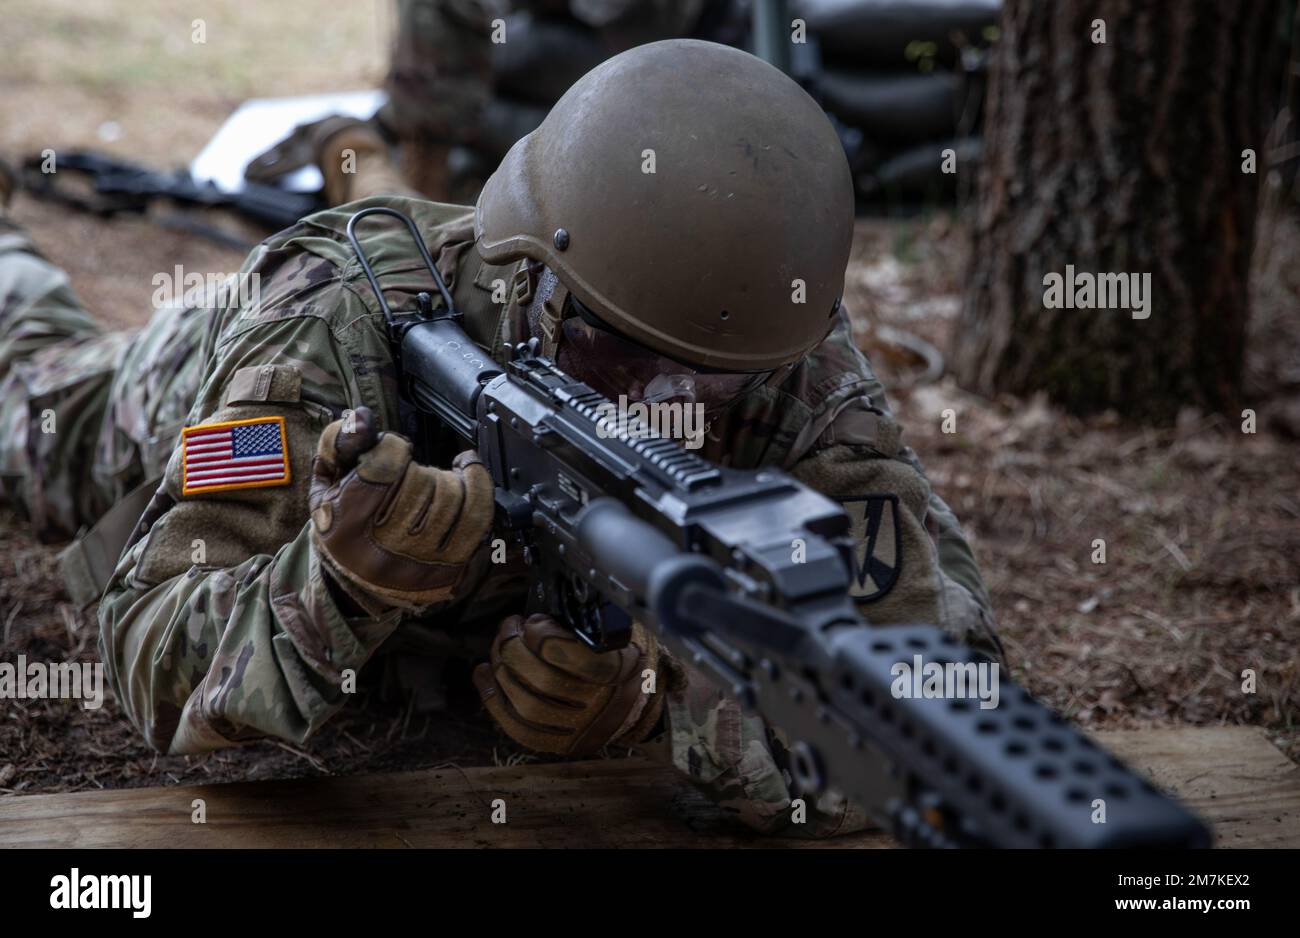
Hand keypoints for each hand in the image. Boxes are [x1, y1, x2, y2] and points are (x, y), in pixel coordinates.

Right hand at [309, 406, 493, 608]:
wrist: (360, 583)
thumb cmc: (343, 523)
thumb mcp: (326, 481)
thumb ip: (339, 443)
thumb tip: (363, 417)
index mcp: (344, 523)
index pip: (384, 467)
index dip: (393, 447)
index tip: (392, 451)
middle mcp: (382, 549)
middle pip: (420, 480)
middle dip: (419, 466)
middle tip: (411, 472)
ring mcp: (420, 562)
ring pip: (451, 496)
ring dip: (447, 478)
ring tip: (436, 478)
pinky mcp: (450, 568)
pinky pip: (479, 518)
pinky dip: (478, 487)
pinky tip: (467, 477)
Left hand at [473, 613, 663, 756]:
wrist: (632, 704)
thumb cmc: (612, 661)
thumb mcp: (608, 636)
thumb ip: (575, 629)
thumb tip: (531, 623)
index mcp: (616, 671)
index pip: (567, 653)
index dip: (540, 633)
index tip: (532, 621)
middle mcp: (599, 705)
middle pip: (542, 679)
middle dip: (513, 648)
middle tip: (508, 629)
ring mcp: (579, 729)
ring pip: (526, 705)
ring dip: (501, 671)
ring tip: (497, 650)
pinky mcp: (561, 744)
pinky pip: (519, 728)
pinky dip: (494, 699)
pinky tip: (484, 674)